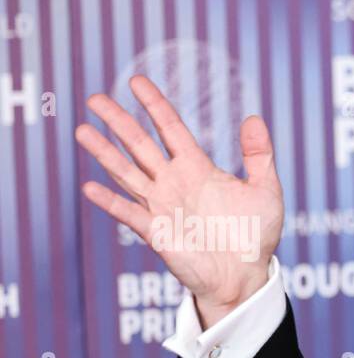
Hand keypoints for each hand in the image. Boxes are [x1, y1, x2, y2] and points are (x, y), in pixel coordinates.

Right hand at [75, 75, 284, 326]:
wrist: (246, 276)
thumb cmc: (256, 235)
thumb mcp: (266, 191)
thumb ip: (260, 156)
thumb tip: (255, 118)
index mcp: (198, 168)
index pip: (171, 128)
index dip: (154, 105)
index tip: (136, 81)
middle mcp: (174, 182)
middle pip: (140, 145)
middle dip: (118, 121)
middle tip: (94, 98)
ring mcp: (162, 205)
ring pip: (127, 173)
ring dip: (105, 153)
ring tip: (82, 131)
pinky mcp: (157, 232)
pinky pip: (129, 214)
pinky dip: (110, 202)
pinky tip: (91, 187)